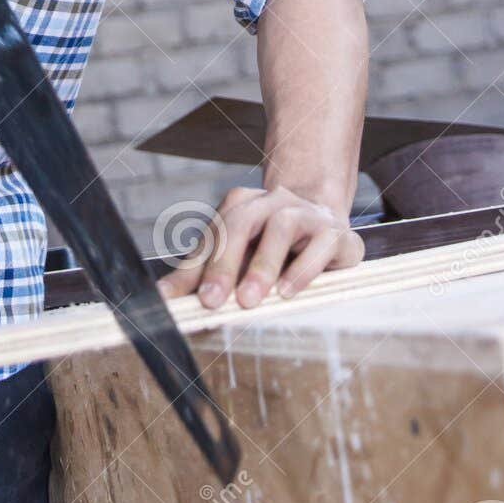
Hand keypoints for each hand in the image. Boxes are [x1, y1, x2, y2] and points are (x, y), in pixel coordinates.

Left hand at [158, 184, 363, 309]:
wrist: (329, 224)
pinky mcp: (336, 232)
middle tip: (211, 300)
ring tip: (248, 300)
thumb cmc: (277, 248)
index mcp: (243, 204)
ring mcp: (305, 213)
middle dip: (223, 264)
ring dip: (262, 265)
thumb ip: (204, 274)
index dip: (194, 266)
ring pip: (281, 227)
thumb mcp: (239, 257)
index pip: (213, 233)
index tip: (173, 299)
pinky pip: (320, 245)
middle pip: (241, 223)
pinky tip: (287, 292)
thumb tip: (167, 299)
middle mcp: (271, 202)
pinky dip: (302, 269)